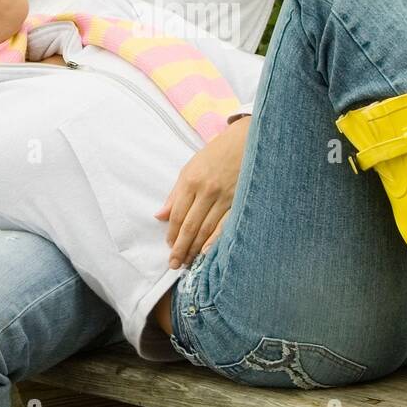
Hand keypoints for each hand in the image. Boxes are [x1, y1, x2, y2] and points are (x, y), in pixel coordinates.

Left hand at [154, 115, 248, 267]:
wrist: (246, 141)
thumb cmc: (216, 154)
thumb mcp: (190, 168)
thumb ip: (175, 194)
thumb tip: (160, 215)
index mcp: (191, 181)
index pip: (177, 215)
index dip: (172, 234)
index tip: (169, 246)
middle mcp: (206, 190)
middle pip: (190, 226)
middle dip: (181, 248)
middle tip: (175, 264)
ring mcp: (225, 197)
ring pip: (206, 229)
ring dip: (196, 248)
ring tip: (189, 262)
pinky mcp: (239, 201)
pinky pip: (225, 226)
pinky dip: (215, 241)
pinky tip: (208, 253)